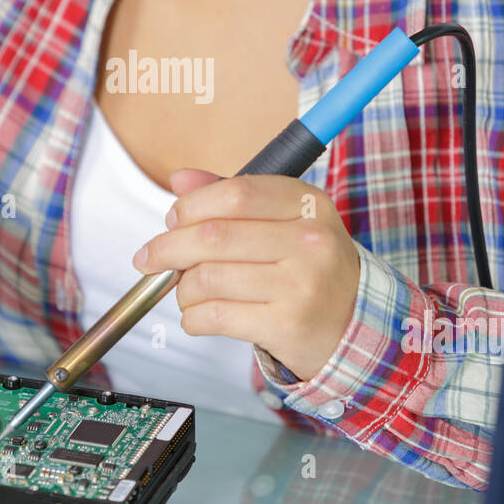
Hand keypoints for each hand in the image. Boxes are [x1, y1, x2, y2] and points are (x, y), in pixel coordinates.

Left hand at [132, 169, 360, 381]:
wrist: (354, 324)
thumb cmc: (310, 268)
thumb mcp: (286, 221)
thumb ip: (234, 197)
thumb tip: (180, 179)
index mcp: (308, 205)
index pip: (236, 193)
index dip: (191, 206)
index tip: (171, 219)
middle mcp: (309, 242)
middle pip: (214, 236)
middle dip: (168, 248)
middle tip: (150, 258)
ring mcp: (300, 285)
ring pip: (209, 278)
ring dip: (182, 288)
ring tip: (186, 291)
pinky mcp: (286, 324)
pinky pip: (215, 316)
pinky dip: (193, 317)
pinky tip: (197, 315)